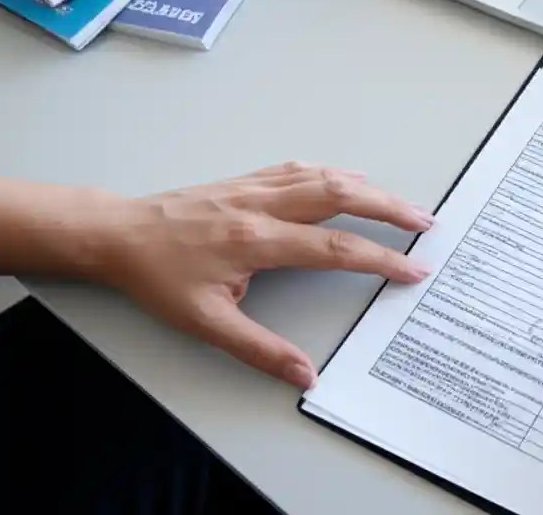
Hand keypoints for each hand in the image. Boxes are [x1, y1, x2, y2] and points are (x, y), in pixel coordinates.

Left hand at [87, 162, 432, 388]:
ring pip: (325, 177)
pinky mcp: (245, 181)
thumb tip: (304, 373)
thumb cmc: (156, 276)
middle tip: (426, 222)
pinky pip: (300, 170)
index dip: (381, 258)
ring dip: (369, 187)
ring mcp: (254, 188)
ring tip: (401, 203)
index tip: (413, 268)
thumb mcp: (206, 323)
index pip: (335, 249)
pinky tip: (347, 179)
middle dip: (390, 208)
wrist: (116, 234)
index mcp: (257, 240)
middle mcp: (262, 206)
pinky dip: (334, 173)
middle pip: (342, 196)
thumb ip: (260, 349)